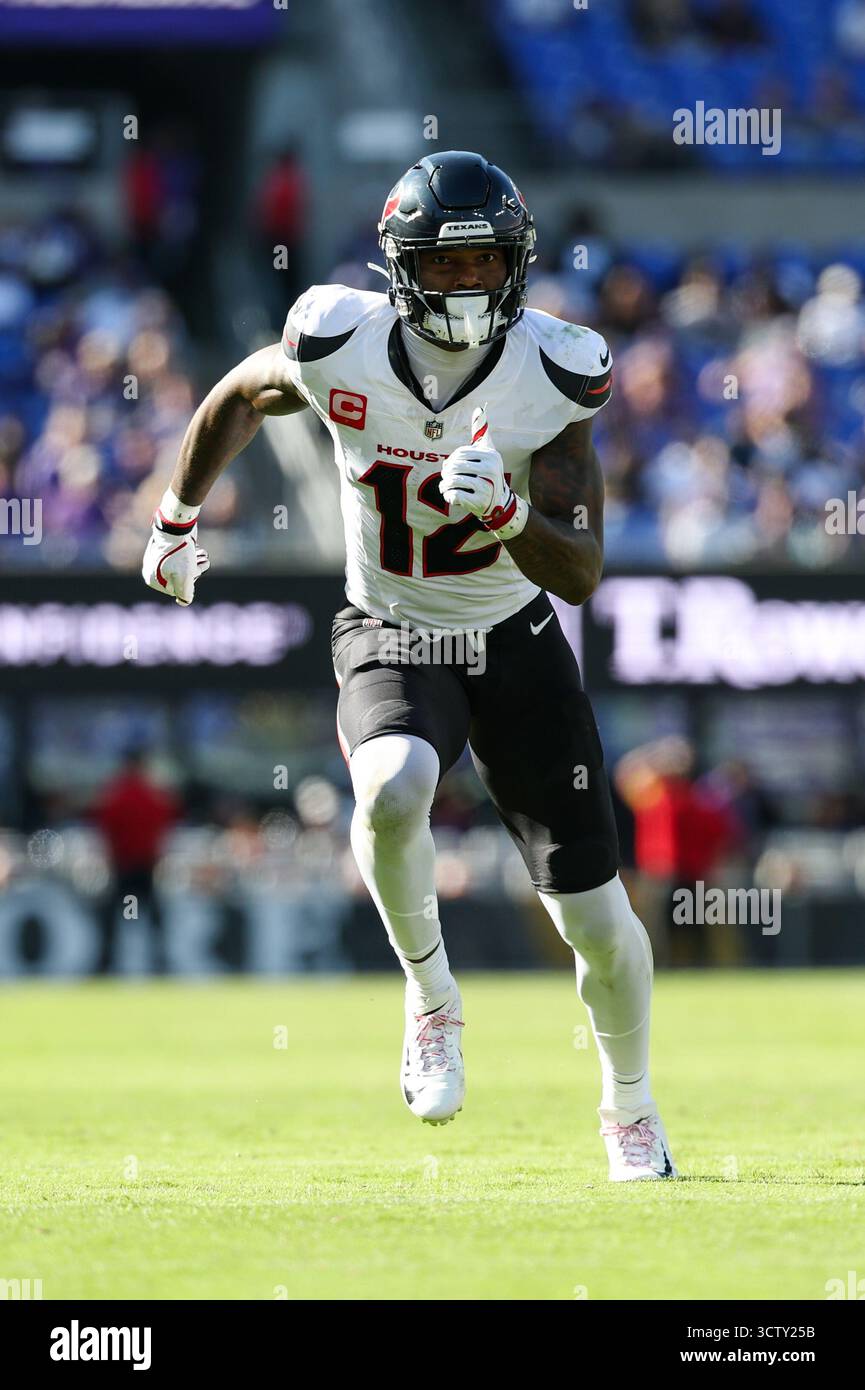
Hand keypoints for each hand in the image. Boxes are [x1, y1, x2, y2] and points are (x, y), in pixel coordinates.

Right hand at [142, 520, 209, 604]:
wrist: (176, 526)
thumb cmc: (179, 554)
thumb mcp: (184, 578)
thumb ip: (185, 593)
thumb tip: (184, 602)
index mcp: (152, 579)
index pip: (174, 590)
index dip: (187, 584)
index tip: (194, 574)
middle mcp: (153, 569)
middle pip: (178, 577)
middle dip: (194, 572)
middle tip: (205, 563)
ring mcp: (159, 557)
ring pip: (181, 565)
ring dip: (195, 563)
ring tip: (204, 557)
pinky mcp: (166, 547)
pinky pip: (180, 555)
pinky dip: (191, 555)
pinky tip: (201, 552)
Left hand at [439, 405, 514, 527]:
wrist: (498, 503)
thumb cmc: (487, 473)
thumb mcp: (487, 452)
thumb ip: (481, 431)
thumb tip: (479, 408)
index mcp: (491, 456)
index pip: (460, 453)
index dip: (451, 460)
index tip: (451, 466)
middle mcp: (491, 470)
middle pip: (454, 466)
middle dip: (446, 472)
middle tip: (446, 478)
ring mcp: (486, 487)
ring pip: (451, 480)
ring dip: (444, 485)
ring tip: (446, 487)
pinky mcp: (479, 502)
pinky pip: (453, 495)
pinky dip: (449, 496)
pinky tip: (453, 497)